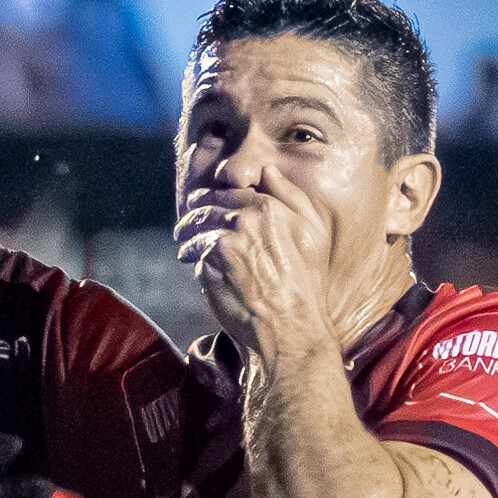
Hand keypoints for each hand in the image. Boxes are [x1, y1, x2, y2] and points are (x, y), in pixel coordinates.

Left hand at [175, 167, 340, 361]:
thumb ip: (292, 196)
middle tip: (184, 224)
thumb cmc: (307, 284)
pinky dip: (192, 259)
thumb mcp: (314, 233)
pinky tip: (190, 264)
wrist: (292, 325)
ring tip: (182, 245)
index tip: (202, 202)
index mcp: (270, 207)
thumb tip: (268, 171)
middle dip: (193, 214)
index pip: (232, 193)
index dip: (213, 196)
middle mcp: (247, 218)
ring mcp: (227, 238)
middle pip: (208, 208)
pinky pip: (196, 254)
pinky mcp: (212, 261)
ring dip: (187, 236)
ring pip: (197, 229)